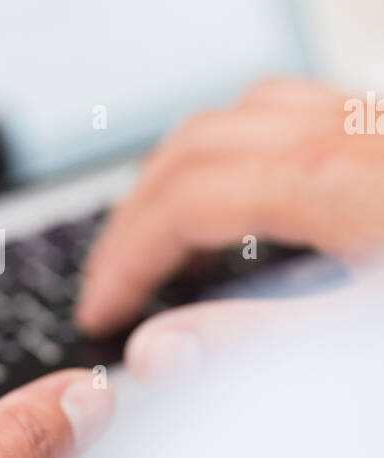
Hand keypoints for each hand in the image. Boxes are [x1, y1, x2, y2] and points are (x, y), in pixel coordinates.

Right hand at [75, 77, 383, 334]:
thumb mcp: (363, 327)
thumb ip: (257, 336)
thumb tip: (159, 347)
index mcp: (325, 179)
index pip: (182, 204)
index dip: (125, 261)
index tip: (101, 309)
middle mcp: (338, 132)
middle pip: (191, 150)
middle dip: (135, 218)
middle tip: (110, 282)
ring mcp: (361, 118)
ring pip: (233, 117)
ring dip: (177, 174)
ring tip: (161, 241)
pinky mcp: (383, 126)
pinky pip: (285, 109)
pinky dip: (233, 148)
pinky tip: (245, 193)